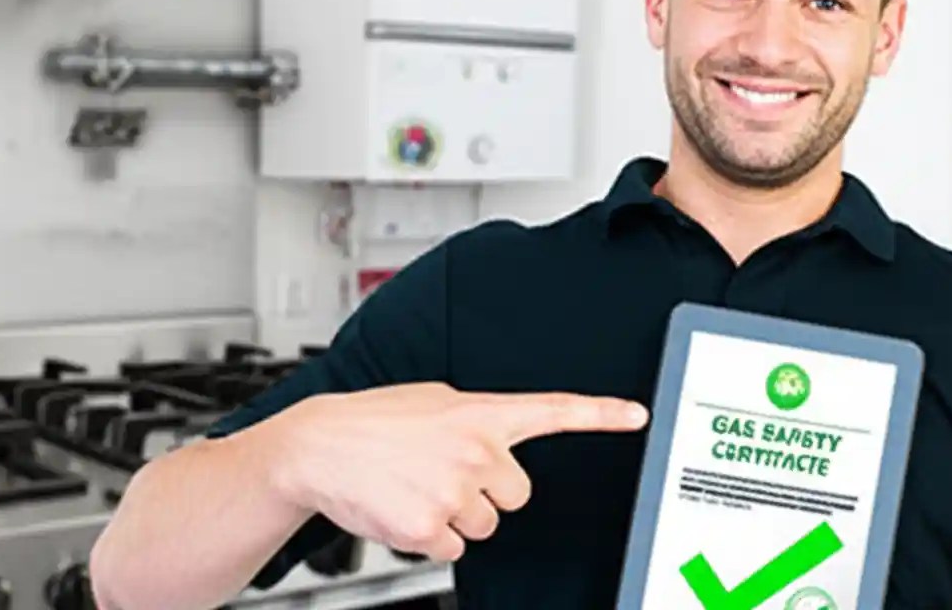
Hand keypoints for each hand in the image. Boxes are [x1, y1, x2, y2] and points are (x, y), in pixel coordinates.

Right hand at [257, 382, 648, 561]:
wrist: (315, 447)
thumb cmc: (367, 422)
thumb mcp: (428, 402)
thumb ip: (470, 419)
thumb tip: (490, 442)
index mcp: (478, 414)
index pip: (551, 410)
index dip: (599, 414)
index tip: (636, 415)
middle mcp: (475, 450)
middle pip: (516, 495)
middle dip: (486, 492)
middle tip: (443, 476)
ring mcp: (455, 491)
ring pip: (484, 526)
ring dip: (455, 516)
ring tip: (414, 488)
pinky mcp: (432, 528)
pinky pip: (453, 548)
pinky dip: (430, 537)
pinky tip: (403, 508)